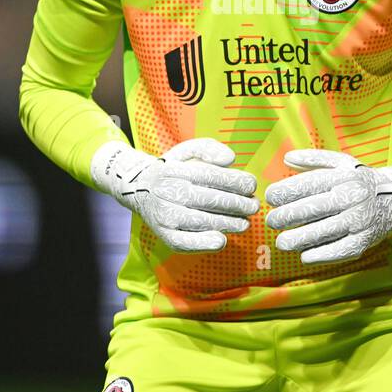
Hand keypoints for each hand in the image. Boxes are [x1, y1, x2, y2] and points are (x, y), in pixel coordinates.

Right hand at [91, 138, 258, 252]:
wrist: (137, 188)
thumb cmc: (172, 169)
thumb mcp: (186, 151)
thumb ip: (209, 148)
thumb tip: (231, 160)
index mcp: (175, 170)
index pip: (212, 176)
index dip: (237, 181)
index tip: (252, 185)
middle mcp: (168, 192)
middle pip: (210, 200)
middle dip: (238, 204)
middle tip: (254, 206)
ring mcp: (164, 215)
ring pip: (202, 222)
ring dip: (229, 224)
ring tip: (245, 222)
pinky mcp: (163, 234)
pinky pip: (185, 242)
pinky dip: (204, 243)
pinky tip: (222, 240)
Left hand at [263, 149, 391, 264]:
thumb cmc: (362, 179)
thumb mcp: (342, 162)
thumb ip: (313, 160)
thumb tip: (286, 159)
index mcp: (343, 176)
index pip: (309, 184)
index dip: (286, 191)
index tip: (269, 197)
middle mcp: (352, 197)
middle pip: (314, 208)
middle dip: (287, 216)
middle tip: (271, 222)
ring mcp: (360, 220)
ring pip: (324, 232)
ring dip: (299, 239)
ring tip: (282, 242)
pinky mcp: (366, 240)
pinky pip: (340, 250)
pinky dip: (321, 255)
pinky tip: (304, 257)